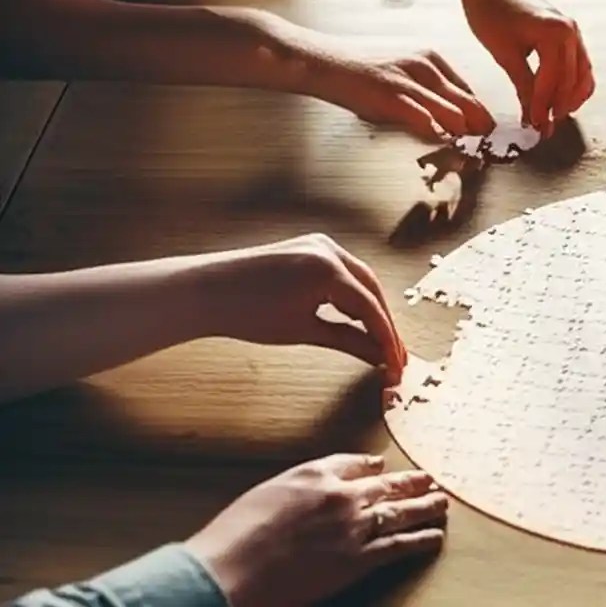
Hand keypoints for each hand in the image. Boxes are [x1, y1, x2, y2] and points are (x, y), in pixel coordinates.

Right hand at [186, 454, 446, 606]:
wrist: (231, 569)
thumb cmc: (236, 534)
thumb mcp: (267, 493)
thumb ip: (300, 484)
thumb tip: (322, 483)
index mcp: (315, 474)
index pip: (354, 464)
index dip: (373, 467)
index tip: (384, 468)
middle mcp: (341, 496)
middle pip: (387, 484)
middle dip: (412, 482)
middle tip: (431, 479)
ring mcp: (353, 527)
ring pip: (401, 511)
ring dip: (425, 506)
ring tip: (442, 502)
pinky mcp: (359, 559)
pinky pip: (399, 545)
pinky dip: (421, 539)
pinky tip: (434, 536)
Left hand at [196, 234, 407, 383]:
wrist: (205, 291)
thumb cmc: (246, 311)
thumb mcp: (303, 331)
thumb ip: (348, 341)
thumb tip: (377, 356)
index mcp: (329, 269)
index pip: (371, 308)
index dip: (387, 339)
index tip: (397, 364)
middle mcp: (329, 250)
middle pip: (372, 290)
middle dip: (383, 324)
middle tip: (393, 355)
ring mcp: (319, 245)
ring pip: (360, 280)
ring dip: (370, 310)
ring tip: (377, 341)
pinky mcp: (309, 249)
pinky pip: (342, 273)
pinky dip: (351, 296)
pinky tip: (354, 318)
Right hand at [312, 45, 494, 139]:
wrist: (326, 62)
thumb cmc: (361, 70)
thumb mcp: (403, 72)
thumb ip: (427, 91)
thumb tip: (448, 116)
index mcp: (430, 59)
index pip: (467, 89)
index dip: (479, 112)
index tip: (486, 130)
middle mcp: (424, 66)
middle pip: (466, 100)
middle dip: (480, 124)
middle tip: (488, 142)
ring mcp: (409, 80)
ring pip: (451, 110)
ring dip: (464, 132)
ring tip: (472, 148)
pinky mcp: (392, 95)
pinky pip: (423, 116)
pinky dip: (436, 131)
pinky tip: (443, 141)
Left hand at [456, 0, 594, 135]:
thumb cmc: (490, 9)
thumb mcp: (504, 52)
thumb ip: (523, 85)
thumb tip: (534, 117)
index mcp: (556, 33)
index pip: (554, 81)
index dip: (544, 108)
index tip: (536, 128)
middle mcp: (571, 32)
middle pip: (572, 82)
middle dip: (558, 108)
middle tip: (544, 130)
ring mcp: (573, 32)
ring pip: (582, 76)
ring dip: (569, 99)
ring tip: (551, 119)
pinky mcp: (568, 35)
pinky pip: (579, 67)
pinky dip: (572, 86)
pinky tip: (558, 100)